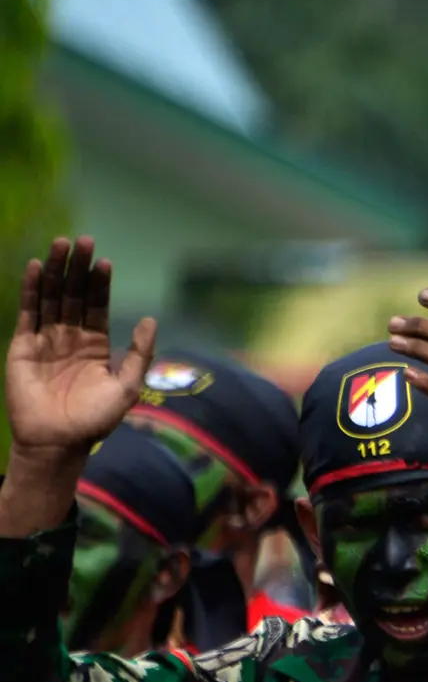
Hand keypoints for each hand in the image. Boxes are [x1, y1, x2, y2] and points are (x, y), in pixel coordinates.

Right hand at [6, 237, 155, 461]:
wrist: (58, 441)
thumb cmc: (95, 420)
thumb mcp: (127, 386)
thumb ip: (139, 354)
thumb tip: (150, 320)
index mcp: (95, 345)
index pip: (96, 306)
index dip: (99, 283)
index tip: (104, 261)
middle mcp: (70, 338)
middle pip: (74, 295)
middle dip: (78, 268)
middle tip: (84, 240)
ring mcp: (46, 340)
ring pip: (51, 297)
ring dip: (56, 270)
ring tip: (62, 244)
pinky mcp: (23, 346)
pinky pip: (28, 312)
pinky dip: (32, 289)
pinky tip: (38, 267)